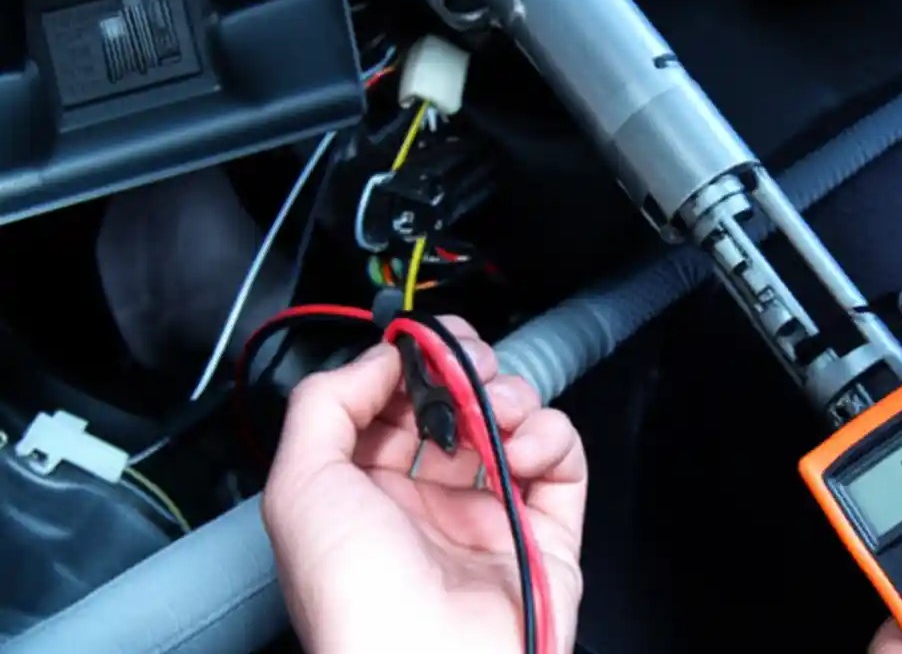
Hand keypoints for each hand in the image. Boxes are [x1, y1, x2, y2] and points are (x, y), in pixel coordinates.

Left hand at [262, 317, 585, 653]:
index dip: (411, 366)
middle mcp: (429, 502)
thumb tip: (380, 359)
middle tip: (467, 364)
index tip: (421, 343)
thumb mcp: (301, 487)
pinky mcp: (545, 531)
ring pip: (514, 424)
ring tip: (497, 413)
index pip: (394, 406)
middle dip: (468, 368)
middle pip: (460, 405)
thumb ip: (326, 404)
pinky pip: (563, 462)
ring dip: (510, 397)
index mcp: (367, 493)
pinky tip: (526, 448)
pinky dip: (552, 437)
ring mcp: (490, 515)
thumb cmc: (354, 594)